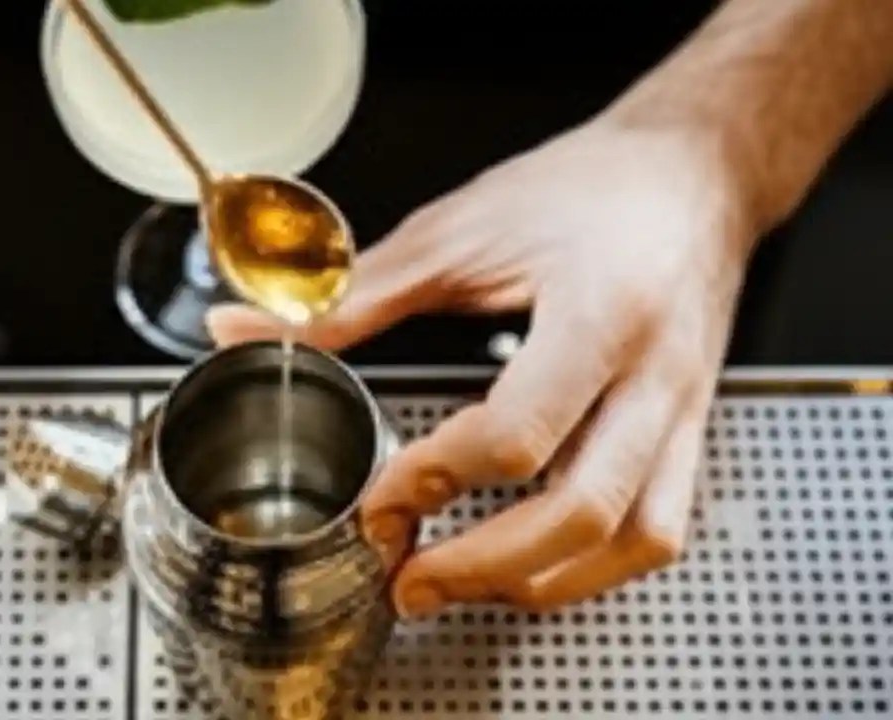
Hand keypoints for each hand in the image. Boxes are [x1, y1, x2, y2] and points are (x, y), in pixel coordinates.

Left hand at [207, 116, 759, 614]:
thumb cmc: (590, 188)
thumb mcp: (460, 229)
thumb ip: (352, 293)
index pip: (520, 429)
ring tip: (463, 585)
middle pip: (582, 512)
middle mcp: (653, 375)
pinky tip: (539, 566)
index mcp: (598, 313)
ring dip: (542, 582)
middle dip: (484, 566)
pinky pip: (660, 529)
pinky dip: (595, 566)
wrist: (694, 170)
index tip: (378, 500)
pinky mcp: (689, 430)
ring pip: (633, 540)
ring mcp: (681, 411)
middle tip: (407, 580)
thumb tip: (250, 328)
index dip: (437, 476)